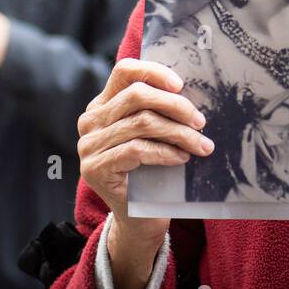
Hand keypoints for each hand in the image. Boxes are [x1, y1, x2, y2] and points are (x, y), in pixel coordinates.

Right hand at [78, 59, 214, 288]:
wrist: (139, 217)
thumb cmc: (151, 170)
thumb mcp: (154, 133)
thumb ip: (159, 110)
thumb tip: (192, 91)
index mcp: (102, 105)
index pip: (124, 71)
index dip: (154, 72)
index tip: (181, 85)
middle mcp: (90, 121)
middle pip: (137, 96)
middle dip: (175, 106)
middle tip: (200, 122)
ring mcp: (88, 146)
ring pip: (141, 123)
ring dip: (178, 133)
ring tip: (200, 144)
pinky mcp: (94, 169)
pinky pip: (136, 150)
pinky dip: (165, 152)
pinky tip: (182, 158)